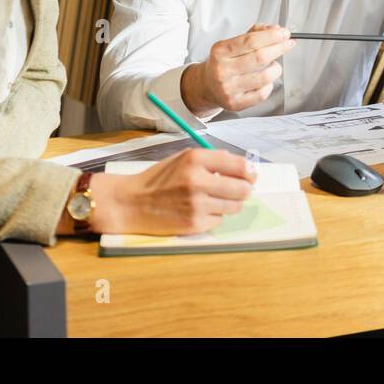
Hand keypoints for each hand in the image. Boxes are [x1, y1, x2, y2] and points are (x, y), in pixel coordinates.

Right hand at [86, 148, 255, 235]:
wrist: (132, 203)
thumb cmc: (159, 179)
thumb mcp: (182, 159)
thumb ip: (211, 159)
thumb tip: (244, 167)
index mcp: (196, 159)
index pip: (240, 165)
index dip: (250, 172)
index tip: (251, 175)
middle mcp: (198, 181)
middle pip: (243, 189)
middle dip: (244, 190)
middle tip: (238, 190)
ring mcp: (197, 204)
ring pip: (234, 206)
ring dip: (229, 204)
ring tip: (214, 200)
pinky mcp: (194, 224)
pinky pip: (219, 221)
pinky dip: (214, 217)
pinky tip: (199, 211)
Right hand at [180, 23, 295, 112]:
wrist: (208, 86)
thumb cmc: (224, 62)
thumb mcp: (233, 43)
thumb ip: (254, 34)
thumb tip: (275, 30)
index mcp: (220, 52)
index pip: (250, 41)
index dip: (271, 36)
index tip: (284, 33)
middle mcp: (223, 70)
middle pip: (260, 58)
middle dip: (279, 48)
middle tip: (288, 44)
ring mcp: (229, 89)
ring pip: (265, 77)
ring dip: (275, 68)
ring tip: (273, 64)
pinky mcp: (236, 103)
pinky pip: (263, 93)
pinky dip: (269, 84)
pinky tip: (264, 80)